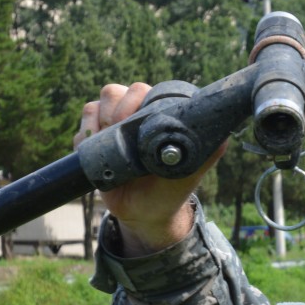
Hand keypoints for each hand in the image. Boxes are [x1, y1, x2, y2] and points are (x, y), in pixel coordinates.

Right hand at [74, 83, 224, 254]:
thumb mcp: (193, 168)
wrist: (147, 213)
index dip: (135, 100)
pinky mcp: (93, 141)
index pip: (142, 91)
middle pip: (114, 93)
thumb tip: (223, 132)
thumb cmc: (172, 188)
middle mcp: (133, 115)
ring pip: (95, 105)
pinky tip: (93, 152)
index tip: (134, 119)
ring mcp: (111, 127)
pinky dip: (83, 137)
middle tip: (118, 131)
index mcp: (156, 114)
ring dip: (96, 123)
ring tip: (106, 144)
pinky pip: (81, 127)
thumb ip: (210, 149)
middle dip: (114, 110)